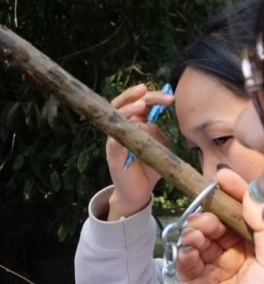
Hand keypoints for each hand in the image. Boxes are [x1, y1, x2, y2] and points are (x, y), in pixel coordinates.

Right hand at [105, 83, 171, 219]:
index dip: (152, 96)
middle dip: (136, 95)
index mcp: (135, 124)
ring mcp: (115, 140)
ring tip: (140, 103)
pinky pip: (115, 140)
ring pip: (116, 118)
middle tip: (147, 91)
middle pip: (123, 104)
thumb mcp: (160, 147)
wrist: (139, 192)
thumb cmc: (150, 168)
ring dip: (128, 109)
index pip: (139, 103)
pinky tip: (133, 125)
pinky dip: (123, 131)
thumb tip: (150, 123)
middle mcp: (122, 129)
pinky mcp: (113, 154)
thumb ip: (157, 134)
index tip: (170, 96)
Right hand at [178, 168, 263, 283]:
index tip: (221, 177)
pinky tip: (189, 252)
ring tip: (197, 237)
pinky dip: (185, 252)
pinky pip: (184, 260)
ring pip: (199, 238)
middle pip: (220, 222)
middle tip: (206, 218)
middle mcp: (239, 257)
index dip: (235, 193)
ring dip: (195, 232)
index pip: (247, 213)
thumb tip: (253, 190)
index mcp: (261, 250)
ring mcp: (215, 270)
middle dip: (211, 215)